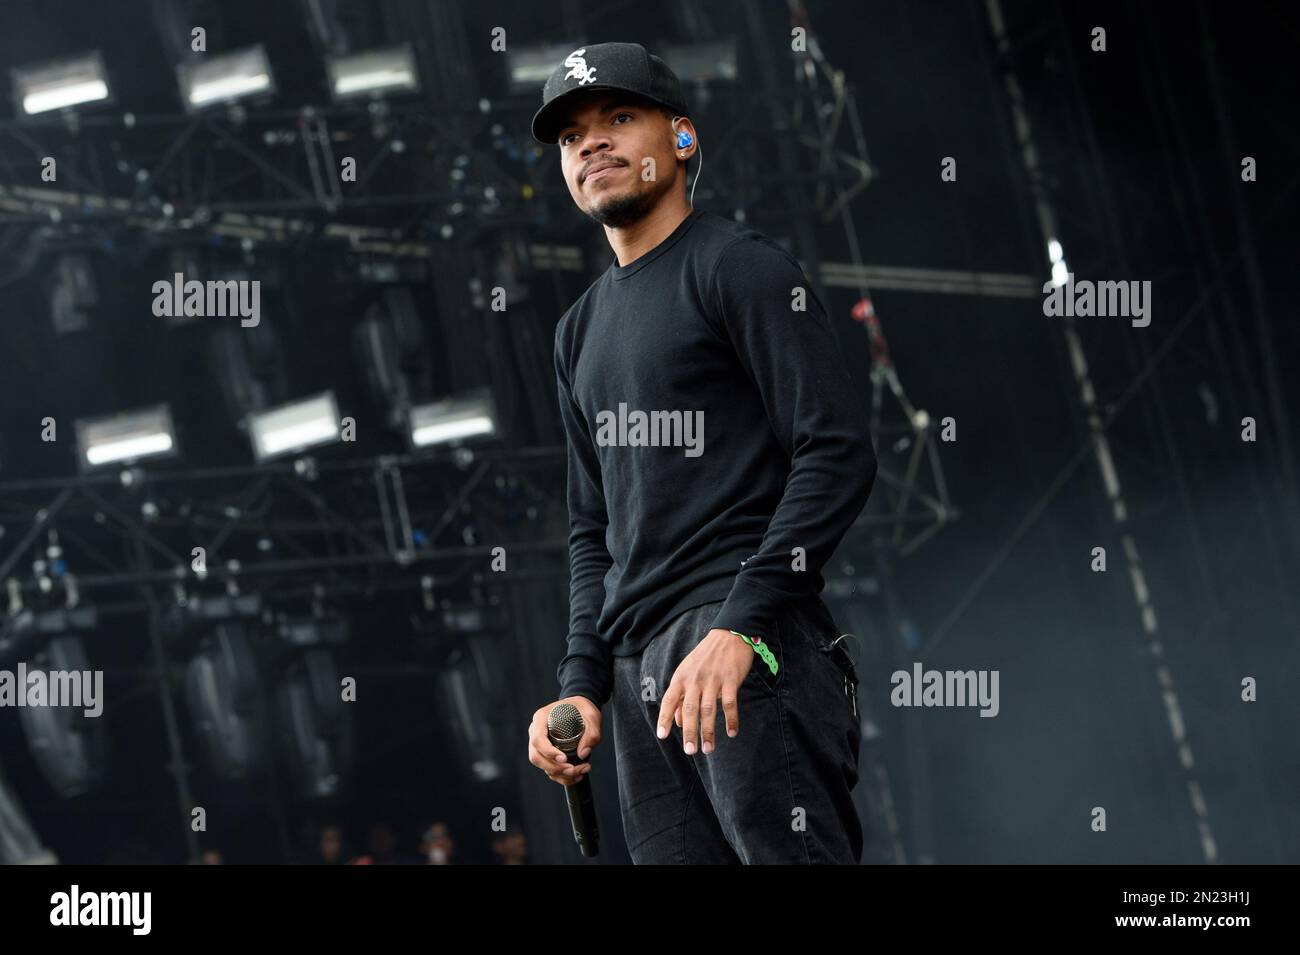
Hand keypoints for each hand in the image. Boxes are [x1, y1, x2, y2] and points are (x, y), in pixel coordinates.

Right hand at [528, 696, 601, 786]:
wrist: (580, 708)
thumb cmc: (582, 708)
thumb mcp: (591, 716)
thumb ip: (591, 733)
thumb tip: (582, 754)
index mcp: (541, 718)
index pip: (538, 739)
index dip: (548, 752)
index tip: (564, 758)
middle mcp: (536, 731)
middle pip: (536, 756)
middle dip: (555, 767)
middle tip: (573, 769)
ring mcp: (539, 744)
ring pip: (542, 765)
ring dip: (560, 774)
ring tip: (580, 772)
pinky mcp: (546, 753)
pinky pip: (549, 769)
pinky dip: (561, 777)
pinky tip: (577, 776)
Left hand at [656, 628, 755, 755]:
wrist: (729, 634)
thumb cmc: (706, 656)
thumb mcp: (688, 672)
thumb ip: (682, 696)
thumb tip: (677, 722)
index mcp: (681, 677)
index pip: (670, 700)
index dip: (665, 718)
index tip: (662, 735)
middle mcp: (695, 679)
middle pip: (690, 709)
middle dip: (690, 732)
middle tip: (690, 751)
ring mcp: (713, 679)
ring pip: (709, 710)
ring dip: (709, 731)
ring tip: (708, 749)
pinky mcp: (731, 679)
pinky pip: (730, 704)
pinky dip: (731, 720)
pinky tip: (731, 733)